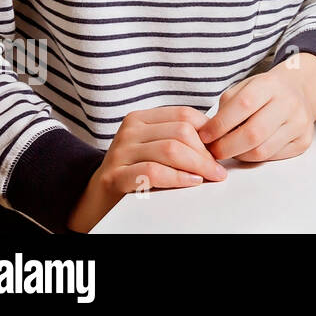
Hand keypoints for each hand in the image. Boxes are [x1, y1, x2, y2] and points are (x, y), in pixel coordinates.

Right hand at [68, 105, 225, 232]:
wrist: (96, 199)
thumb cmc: (134, 172)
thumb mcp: (154, 148)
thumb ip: (178, 139)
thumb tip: (218, 141)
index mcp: (141, 118)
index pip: (184, 115)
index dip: (208, 132)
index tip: (220, 149)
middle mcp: (129, 131)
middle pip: (181, 132)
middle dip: (205, 152)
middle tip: (218, 169)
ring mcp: (120, 152)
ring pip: (171, 149)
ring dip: (198, 165)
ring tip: (210, 176)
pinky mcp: (114, 176)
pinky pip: (154, 172)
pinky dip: (178, 177)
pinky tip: (192, 182)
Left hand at [197, 52, 315, 161]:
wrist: (298, 92)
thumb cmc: (265, 92)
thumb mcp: (244, 88)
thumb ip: (227, 108)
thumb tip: (208, 135)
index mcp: (270, 85)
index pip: (243, 105)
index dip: (219, 124)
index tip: (204, 136)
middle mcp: (289, 103)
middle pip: (253, 133)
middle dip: (226, 147)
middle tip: (213, 151)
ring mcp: (299, 123)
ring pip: (262, 151)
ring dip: (239, 155)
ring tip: (230, 150)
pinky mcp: (303, 141)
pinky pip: (272, 157)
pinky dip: (254, 158)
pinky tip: (248, 149)